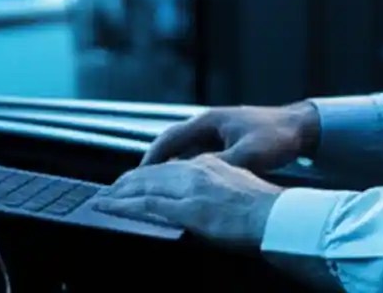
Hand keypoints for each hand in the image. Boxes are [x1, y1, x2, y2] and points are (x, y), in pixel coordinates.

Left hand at [95, 154, 282, 247]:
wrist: (279, 216)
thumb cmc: (267, 209)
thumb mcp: (240, 188)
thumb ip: (218, 189)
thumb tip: (209, 200)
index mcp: (210, 165)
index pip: (170, 167)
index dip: (148, 175)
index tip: (134, 182)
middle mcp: (196, 170)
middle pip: (152, 173)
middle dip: (127, 182)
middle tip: (108, 190)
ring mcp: (190, 188)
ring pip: (144, 186)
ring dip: (120, 193)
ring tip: (103, 200)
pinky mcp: (187, 207)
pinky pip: (147, 204)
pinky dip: (125, 205)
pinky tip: (112, 208)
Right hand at [141, 102, 318, 171]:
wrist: (301, 127)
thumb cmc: (277, 136)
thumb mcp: (250, 154)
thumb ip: (224, 165)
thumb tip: (198, 180)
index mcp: (209, 121)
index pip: (169, 138)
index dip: (151, 158)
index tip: (138, 176)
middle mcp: (208, 124)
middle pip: (171, 143)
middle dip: (153, 163)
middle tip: (138, 184)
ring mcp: (216, 133)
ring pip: (183, 151)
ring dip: (169, 167)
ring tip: (155, 188)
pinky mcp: (225, 142)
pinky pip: (197, 156)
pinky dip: (186, 169)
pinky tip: (184, 186)